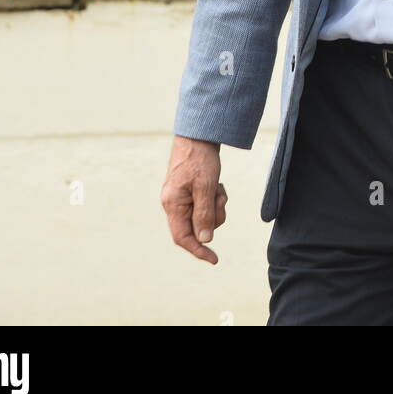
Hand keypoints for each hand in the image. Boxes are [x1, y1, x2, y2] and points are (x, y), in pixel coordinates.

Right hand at [161, 135, 226, 263]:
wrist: (198, 133)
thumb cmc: (200, 159)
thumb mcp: (205, 187)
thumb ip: (204, 214)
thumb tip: (205, 240)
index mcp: (172, 204)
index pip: (182, 237)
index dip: (198, 250)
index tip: (214, 259)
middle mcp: (173, 203)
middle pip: (196, 226)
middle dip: (212, 216)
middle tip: (219, 197)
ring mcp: (181, 197)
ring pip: (203, 215)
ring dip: (215, 205)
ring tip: (218, 187)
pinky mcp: (190, 190)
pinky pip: (205, 204)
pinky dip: (214, 197)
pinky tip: (217, 184)